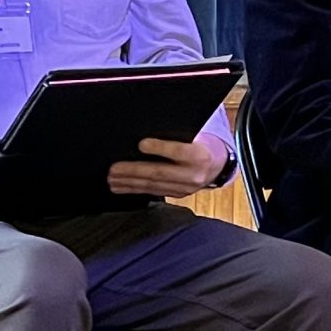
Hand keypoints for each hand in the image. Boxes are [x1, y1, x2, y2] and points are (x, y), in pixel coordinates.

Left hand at [108, 136, 230, 200]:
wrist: (218, 164)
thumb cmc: (202, 144)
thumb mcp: (197, 135)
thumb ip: (176, 136)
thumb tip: (146, 137)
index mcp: (200, 155)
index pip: (179, 152)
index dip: (160, 148)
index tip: (141, 144)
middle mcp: (194, 174)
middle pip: (160, 172)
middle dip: (134, 171)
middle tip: (114, 169)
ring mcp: (186, 188)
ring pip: (153, 185)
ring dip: (129, 182)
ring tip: (112, 179)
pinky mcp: (178, 194)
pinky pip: (153, 192)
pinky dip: (135, 189)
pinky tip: (122, 186)